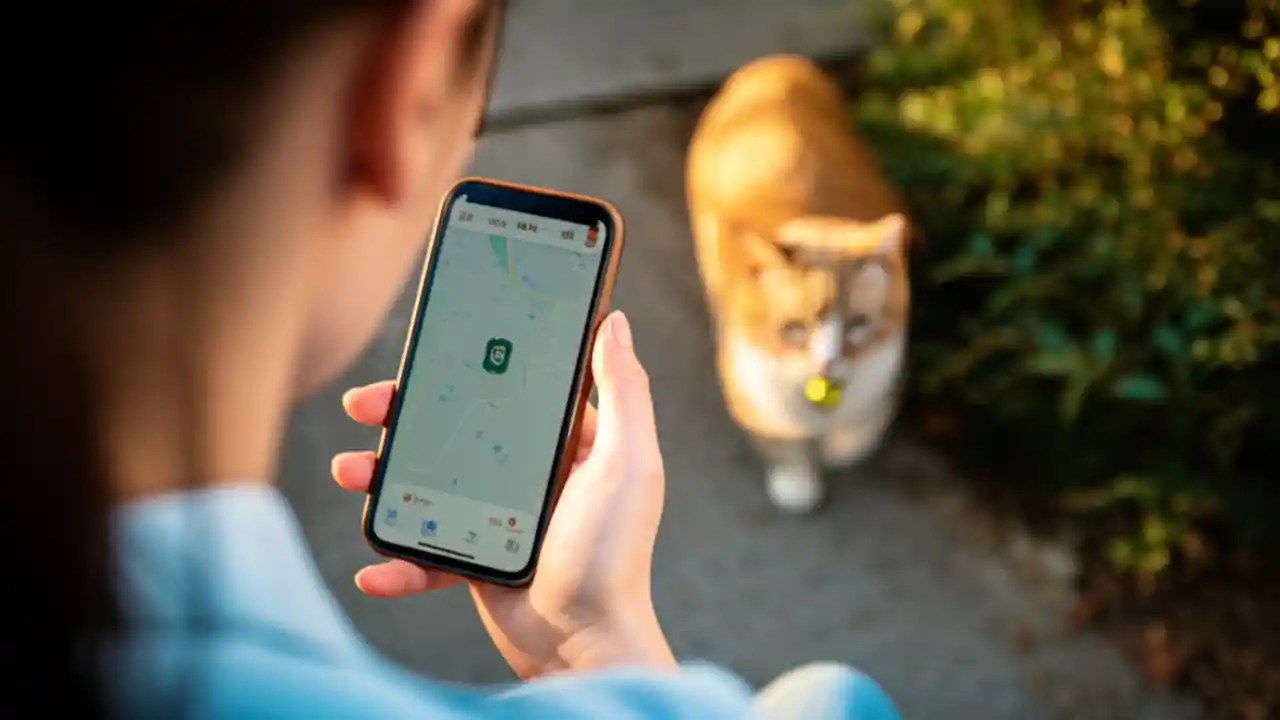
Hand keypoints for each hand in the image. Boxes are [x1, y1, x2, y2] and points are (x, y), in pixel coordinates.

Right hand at [331, 311, 675, 676]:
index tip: (420, 360)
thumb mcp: (627, 462)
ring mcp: (498, 517)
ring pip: (427, 484)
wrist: (585, 645)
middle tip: (364, 408)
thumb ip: (623, 392)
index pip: (506, 393)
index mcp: (566, 445)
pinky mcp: (475, 559)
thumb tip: (615, 323)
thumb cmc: (613, 553)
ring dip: (381, 478)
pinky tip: (372, 566)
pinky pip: (424, 551)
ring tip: (351, 473)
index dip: (461, 372)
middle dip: (402, 419)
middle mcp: (531, 476)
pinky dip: (395, 559)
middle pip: (454, 431)